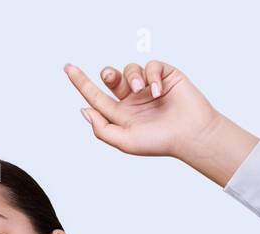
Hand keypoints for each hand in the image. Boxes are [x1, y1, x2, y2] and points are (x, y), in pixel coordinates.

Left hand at [64, 60, 222, 160]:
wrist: (191, 134)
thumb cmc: (160, 142)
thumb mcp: (125, 142)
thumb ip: (102, 128)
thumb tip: (84, 110)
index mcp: (121, 114)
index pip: (96, 97)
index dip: (82, 83)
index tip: (68, 68)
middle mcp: (132, 99)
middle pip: (111, 78)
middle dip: (108, 74)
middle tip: (109, 77)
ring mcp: (148, 86)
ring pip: (130, 70)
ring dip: (133, 77)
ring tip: (143, 90)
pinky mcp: (164, 76)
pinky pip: (151, 65)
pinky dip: (152, 75)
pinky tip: (157, 90)